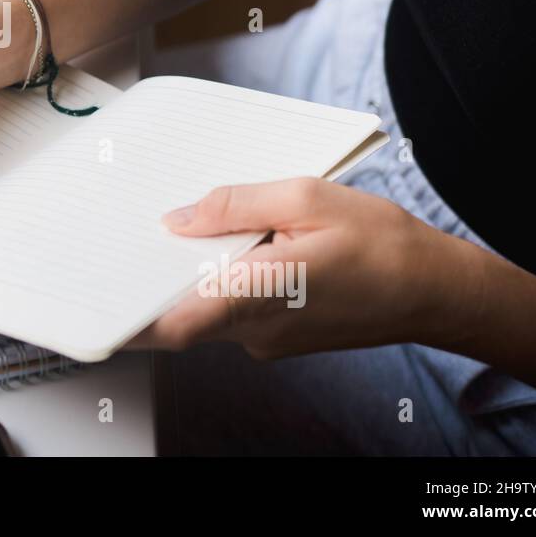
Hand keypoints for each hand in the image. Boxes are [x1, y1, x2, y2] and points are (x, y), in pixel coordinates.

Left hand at [136, 178, 481, 358]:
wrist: (436, 290)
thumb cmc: (382, 244)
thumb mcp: (308, 198)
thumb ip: (236, 205)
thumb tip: (179, 219)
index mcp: (261, 292)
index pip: (177, 323)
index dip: (132, 320)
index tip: (99, 306)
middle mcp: (257, 328)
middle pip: (185, 309)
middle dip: (161, 276)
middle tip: (140, 239)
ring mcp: (267, 338)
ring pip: (210, 306)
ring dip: (201, 272)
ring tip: (206, 227)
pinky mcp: (277, 336)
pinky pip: (235, 307)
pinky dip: (229, 278)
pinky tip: (245, 245)